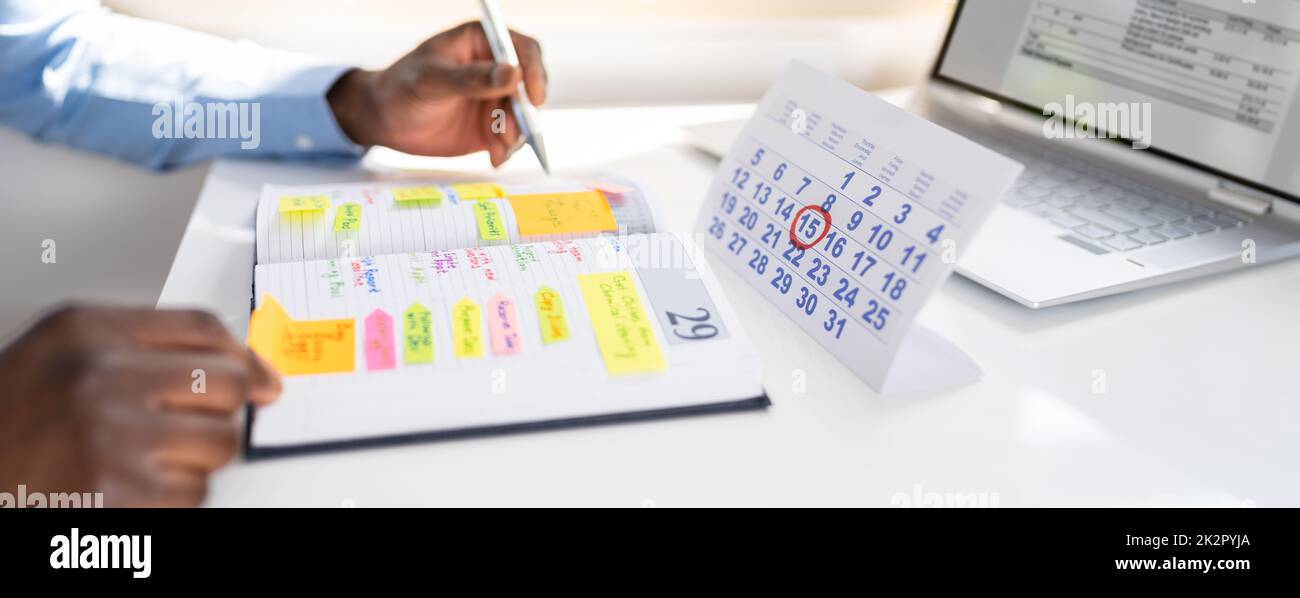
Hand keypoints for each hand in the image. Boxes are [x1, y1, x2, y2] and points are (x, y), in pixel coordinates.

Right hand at [0, 306, 280, 506]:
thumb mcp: (66, 349)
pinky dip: (175, 496)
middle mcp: (103, 376)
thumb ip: (147, 343)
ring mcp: (112, 436)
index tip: (265, 381)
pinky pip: (195, 493)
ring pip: (219, 444)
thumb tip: (246, 368)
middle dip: (220, 412)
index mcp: (90, 332)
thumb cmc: (12, 414)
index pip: (204, 330)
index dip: (247, 358)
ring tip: (145, 458)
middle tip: (186, 427)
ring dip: (196, 458)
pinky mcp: (120, 492)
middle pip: (226, 386)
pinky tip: (132, 485)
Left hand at [327, 21, 547, 166]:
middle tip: (510, 131)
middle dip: (525, 111)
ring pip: (524, 115)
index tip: (534, 98)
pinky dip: (508, 149)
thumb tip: (513, 74)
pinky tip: (494, 159)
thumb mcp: (432, 81)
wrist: (384, 120)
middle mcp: (494, 68)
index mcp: (481, 42)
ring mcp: (494, 98)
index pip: (522, 49)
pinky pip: (512, 137)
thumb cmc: (401, 87)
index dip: (534, 71)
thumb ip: (471, 78)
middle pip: (530, 86)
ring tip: (498, 147)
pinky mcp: (491, 125)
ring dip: (517, 133)